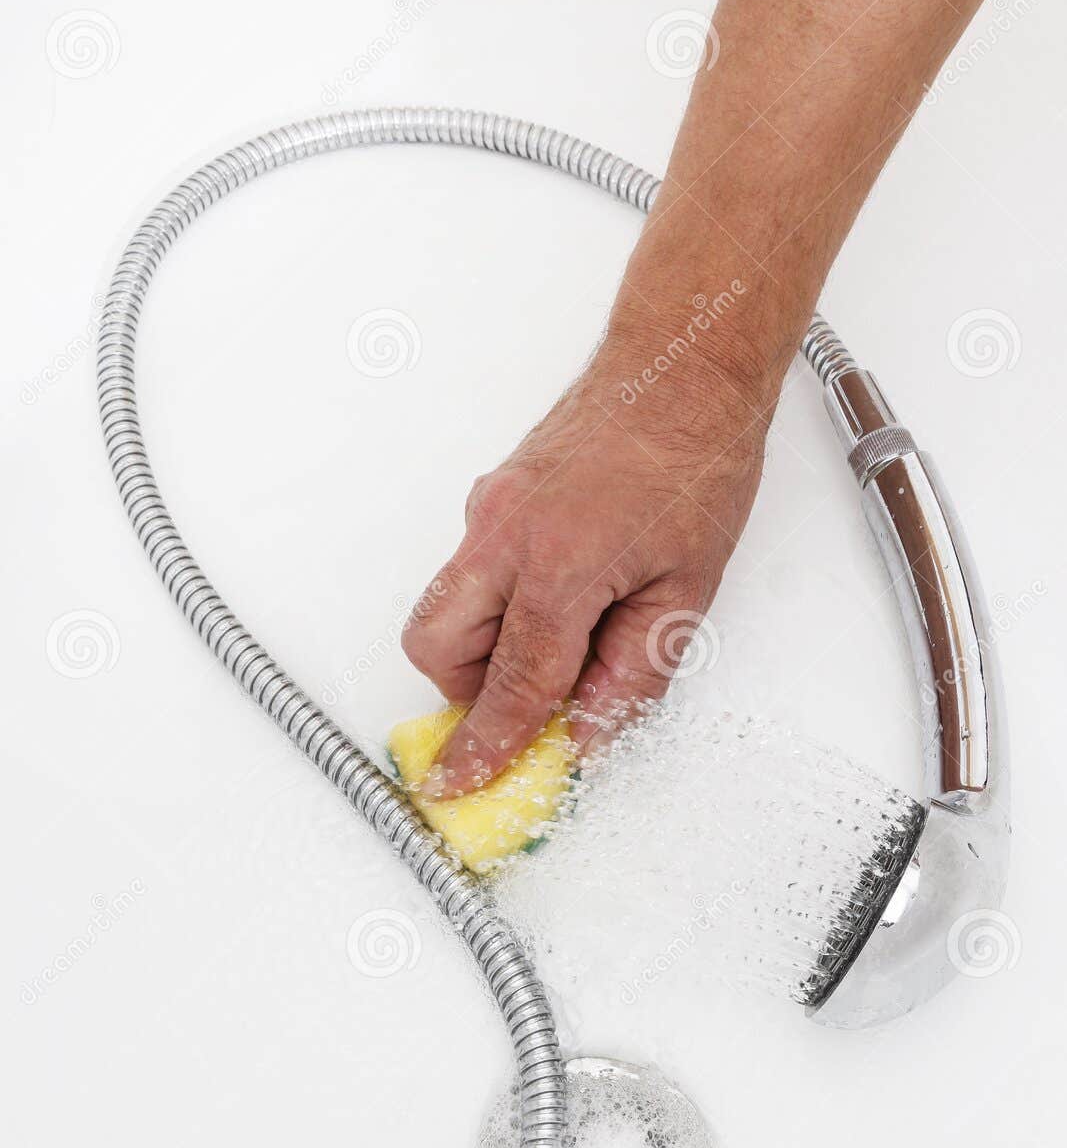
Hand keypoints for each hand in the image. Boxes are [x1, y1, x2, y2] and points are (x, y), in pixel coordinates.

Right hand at [402, 337, 768, 796]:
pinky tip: (567, 590)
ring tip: (566, 636)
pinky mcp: (492, 496)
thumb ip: (631, 676)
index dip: (483, 746)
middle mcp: (505, 535)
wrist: (684, 364)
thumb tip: (585, 734)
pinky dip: (500, 602)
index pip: (510, 684)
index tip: (455, 784)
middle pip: (437, 647)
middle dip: (471, 691)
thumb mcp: (686, 591)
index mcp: (560, 565)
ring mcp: (489, 510)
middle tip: (532, 700)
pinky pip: (471, 571)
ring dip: (485, 646)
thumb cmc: (696, 460)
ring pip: (445, 608)